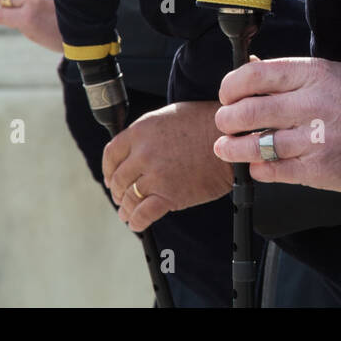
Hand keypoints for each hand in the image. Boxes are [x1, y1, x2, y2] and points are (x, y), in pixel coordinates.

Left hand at [103, 101, 231, 231]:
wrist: (232, 138)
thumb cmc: (205, 124)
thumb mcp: (168, 116)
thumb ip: (147, 134)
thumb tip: (136, 150)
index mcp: (140, 131)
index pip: (111, 155)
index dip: (108, 170)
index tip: (110, 178)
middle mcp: (143, 154)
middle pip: (118, 179)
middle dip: (117, 192)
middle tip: (121, 198)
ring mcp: (156, 176)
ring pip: (129, 198)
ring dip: (125, 209)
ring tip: (127, 214)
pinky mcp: (169, 196)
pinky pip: (143, 215)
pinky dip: (136, 222)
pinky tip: (136, 223)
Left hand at [213, 57, 340, 194]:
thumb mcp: (330, 73)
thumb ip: (290, 74)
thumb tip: (249, 68)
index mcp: (313, 74)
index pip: (255, 75)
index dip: (231, 86)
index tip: (227, 94)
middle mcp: (312, 104)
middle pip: (249, 111)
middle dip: (227, 119)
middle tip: (225, 122)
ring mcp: (315, 139)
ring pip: (257, 144)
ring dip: (233, 147)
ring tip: (226, 147)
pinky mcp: (318, 169)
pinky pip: (275, 170)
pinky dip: (259, 168)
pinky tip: (258, 164)